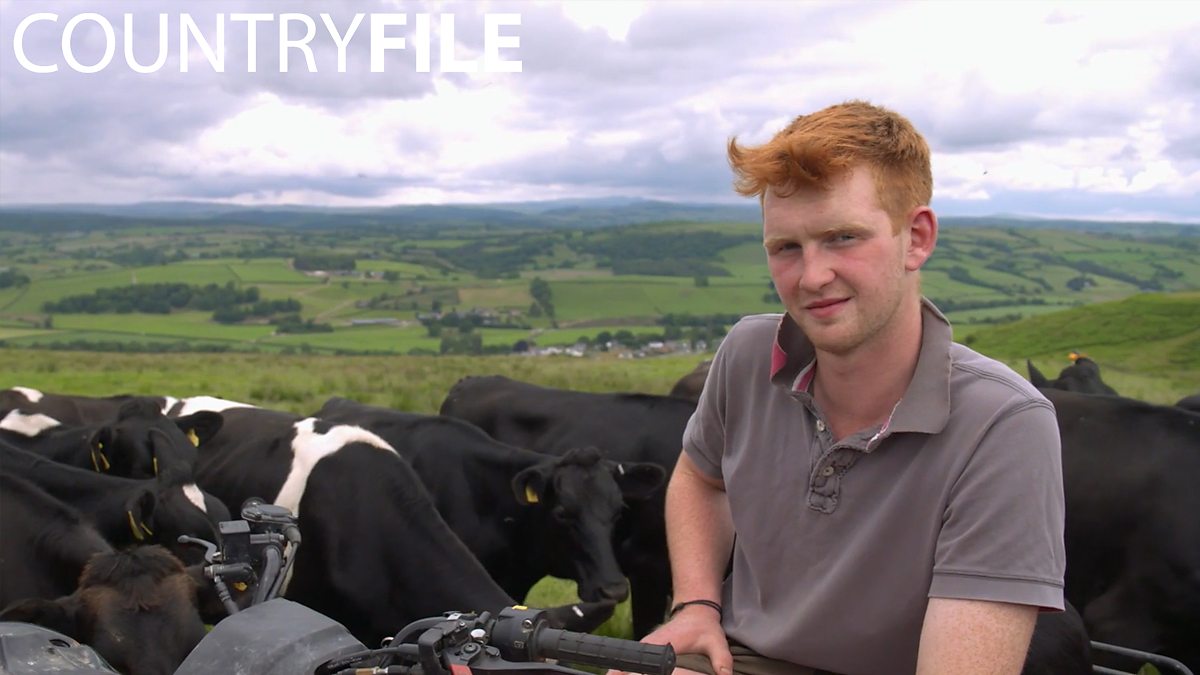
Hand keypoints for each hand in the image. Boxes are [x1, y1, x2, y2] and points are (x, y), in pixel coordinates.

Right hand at [607, 606, 731, 674]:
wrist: (695, 611)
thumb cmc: (704, 627)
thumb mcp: (716, 642)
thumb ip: (721, 660)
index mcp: (660, 645)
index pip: (639, 662)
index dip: (626, 671)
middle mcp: (647, 646)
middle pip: (627, 665)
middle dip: (620, 673)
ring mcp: (645, 648)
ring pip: (626, 664)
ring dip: (621, 672)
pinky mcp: (646, 651)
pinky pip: (631, 664)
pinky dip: (625, 671)